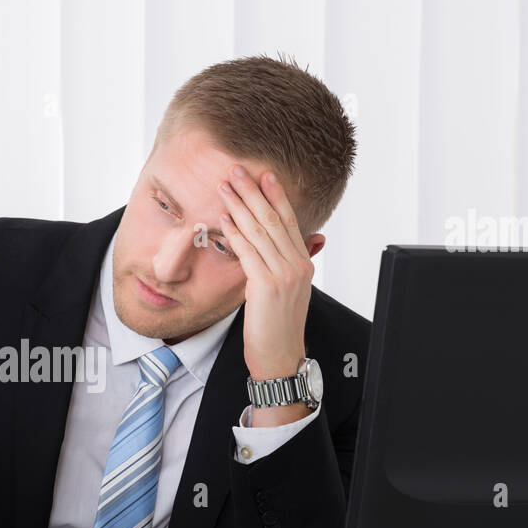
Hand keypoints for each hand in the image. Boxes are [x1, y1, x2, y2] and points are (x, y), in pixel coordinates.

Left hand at [217, 164, 314, 425]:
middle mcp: (296, 265)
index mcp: (302, 263)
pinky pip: (248, 251)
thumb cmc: (276, 328)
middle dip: (254, 192)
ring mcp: (284, 274)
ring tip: (225, 187)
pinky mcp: (267, 285)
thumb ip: (287, 265)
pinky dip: (236, 231)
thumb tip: (296, 244)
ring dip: (240, 205)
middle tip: (238, 170)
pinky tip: (224, 217)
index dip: (276, 195)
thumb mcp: (287, 291)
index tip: (264, 174)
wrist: (279, 357)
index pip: (289, 220)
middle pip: (274, 219)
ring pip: (260, 231)